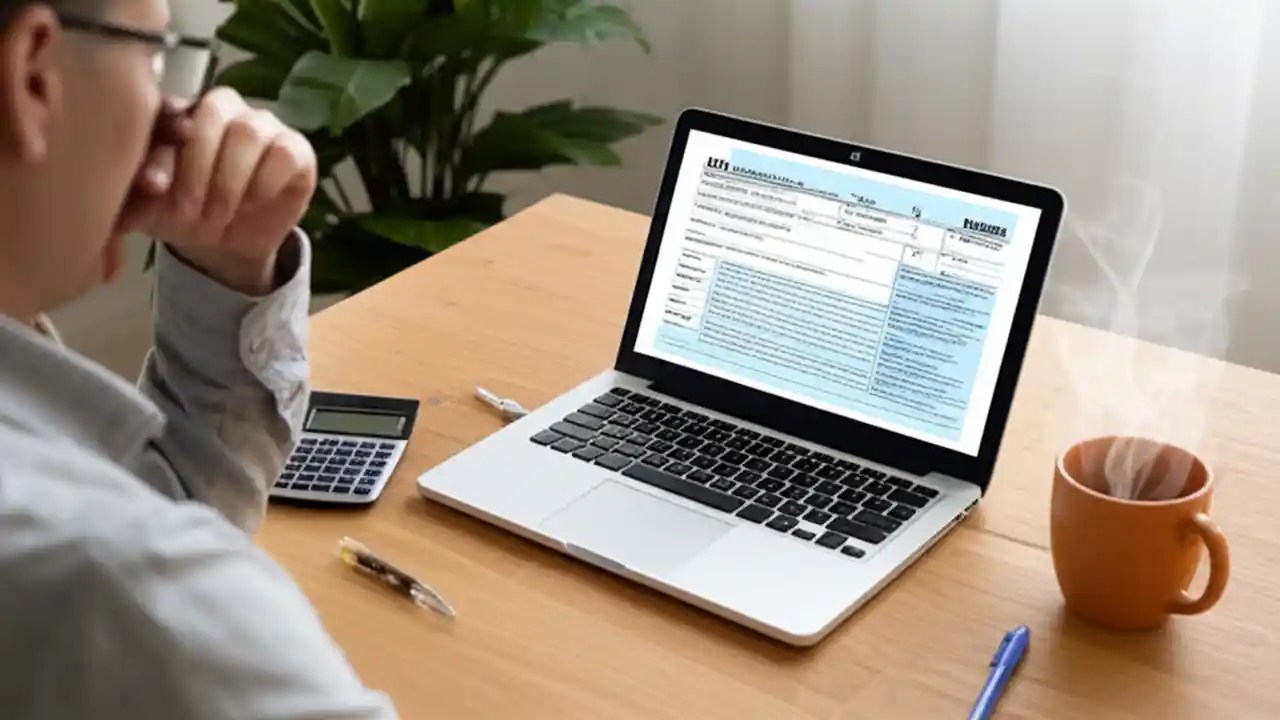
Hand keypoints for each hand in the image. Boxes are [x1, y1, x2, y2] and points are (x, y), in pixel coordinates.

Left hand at [115, 89, 317, 294]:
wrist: (227, 244)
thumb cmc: (184, 213)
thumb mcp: (149, 209)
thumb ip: (132, 197)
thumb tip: (121, 205)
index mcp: (182, 111)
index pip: (173, 109)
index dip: (165, 146)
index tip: (155, 186)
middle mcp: (224, 108)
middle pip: (214, 111)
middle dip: (198, 166)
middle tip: (188, 211)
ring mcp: (264, 125)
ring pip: (249, 131)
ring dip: (229, 180)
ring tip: (217, 217)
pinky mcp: (296, 150)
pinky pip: (284, 153)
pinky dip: (263, 183)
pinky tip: (250, 205)